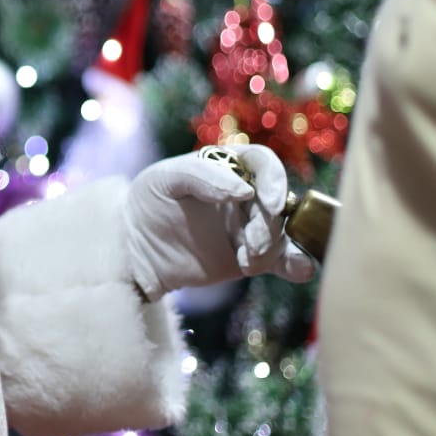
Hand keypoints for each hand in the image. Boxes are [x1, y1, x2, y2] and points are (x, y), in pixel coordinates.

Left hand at [122, 145, 315, 302]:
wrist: (135, 248)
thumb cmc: (149, 202)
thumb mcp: (164, 179)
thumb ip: (202, 176)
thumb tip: (244, 190)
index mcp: (228, 167)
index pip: (264, 164)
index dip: (274, 181)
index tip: (268, 204)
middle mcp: (247, 194)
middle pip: (278, 202)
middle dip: (269, 224)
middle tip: (251, 244)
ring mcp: (252, 226)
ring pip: (284, 232)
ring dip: (276, 247)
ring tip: (247, 260)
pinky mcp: (252, 257)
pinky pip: (284, 260)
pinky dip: (298, 265)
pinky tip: (300, 270)